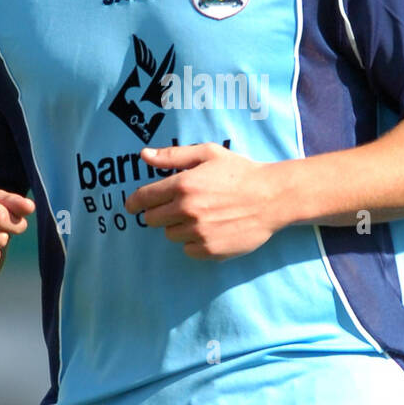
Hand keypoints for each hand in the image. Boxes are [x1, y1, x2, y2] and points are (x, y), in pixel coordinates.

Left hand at [124, 143, 277, 259]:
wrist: (272, 197)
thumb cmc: (240, 172)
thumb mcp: (208, 154)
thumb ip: (173, 156)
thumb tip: (143, 156)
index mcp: (184, 185)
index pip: (144, 198)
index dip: (134, 202)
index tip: (132, 206)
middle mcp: (188, 210)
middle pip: (153, 219)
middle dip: (160, 212)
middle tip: (179, 207)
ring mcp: (199, 232)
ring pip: (170, 235)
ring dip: (179, 227)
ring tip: (200, 216)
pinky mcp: (210, 250)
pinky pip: (187, 250)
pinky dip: (194, 242)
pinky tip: (210, 230)